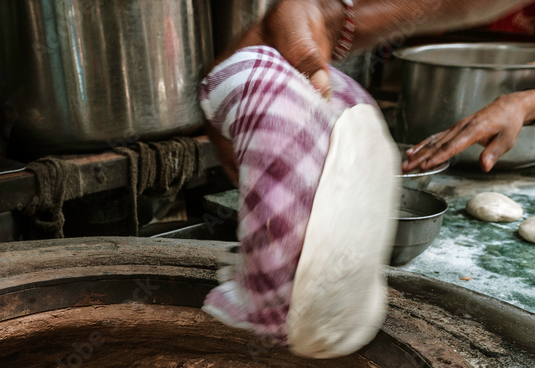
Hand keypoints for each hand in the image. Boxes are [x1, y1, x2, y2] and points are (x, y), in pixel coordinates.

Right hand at [211, 0, 341, 182]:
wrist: (315, 20)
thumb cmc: (296, 19)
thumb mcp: (296, 28)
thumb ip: (305, 54)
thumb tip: (319, 85)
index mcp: (225, 71)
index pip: (215, 116)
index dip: (225, 142)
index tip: (240, 160)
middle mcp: (229, 91)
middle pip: (226, 135)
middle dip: (239, 160)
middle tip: (256, 179)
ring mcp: (245, 104)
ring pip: (241, 140)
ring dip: (252, 160)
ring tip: (264, 182)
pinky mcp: (263, 112)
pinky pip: (258, 137)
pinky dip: (265, 153)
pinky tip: (275, 170)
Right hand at [402, 89, 534, 172]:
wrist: (508, 106)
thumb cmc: (508, 123)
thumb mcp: (507, 139)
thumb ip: (494, 152)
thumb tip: (485, 166)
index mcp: (474, 130)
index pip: (453, 146)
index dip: (438, 157)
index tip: (426, 165)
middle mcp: (461, 127)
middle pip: (438, 144)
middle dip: (421, 157)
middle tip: (408, 167)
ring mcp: (456, 127)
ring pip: (434, 141)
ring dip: (419, 152)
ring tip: (406, 162)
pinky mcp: (454, 129)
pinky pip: (436, 137)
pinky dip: (423, 145)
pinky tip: (414, 151)